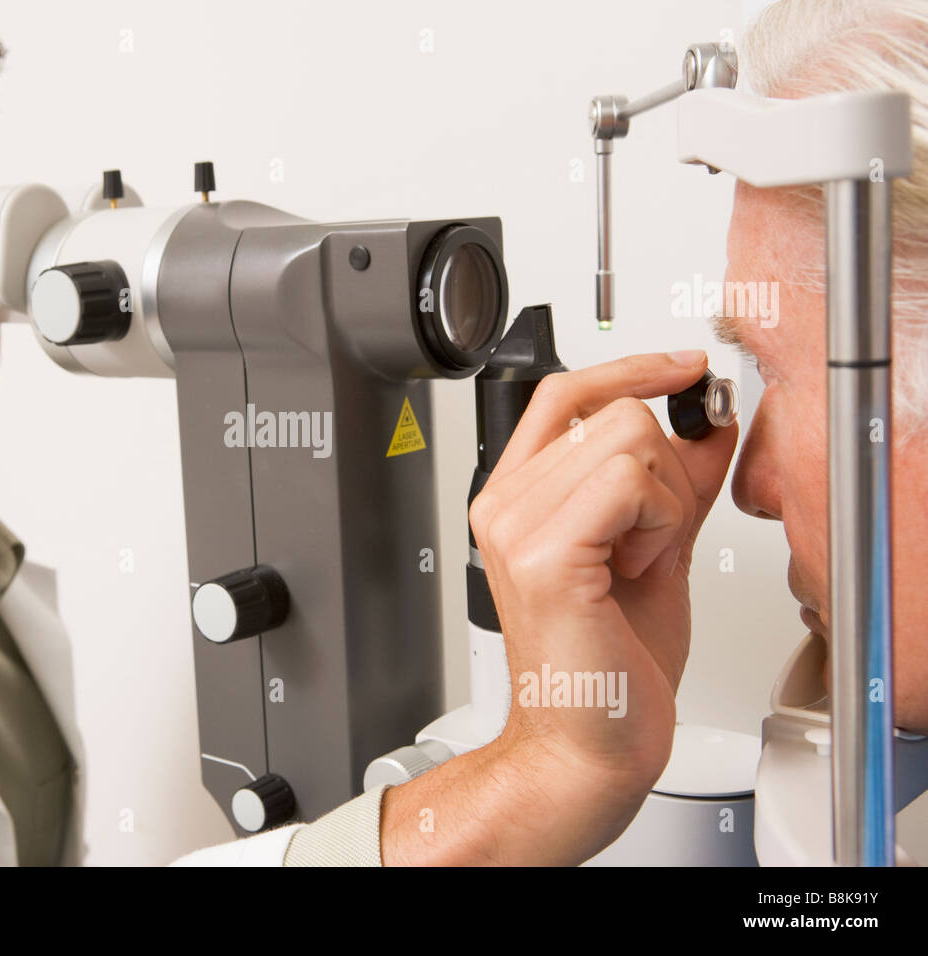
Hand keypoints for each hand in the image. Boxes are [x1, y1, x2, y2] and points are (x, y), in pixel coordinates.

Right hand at [381, 350, 737, 864]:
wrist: (588, 745)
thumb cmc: (608, 665)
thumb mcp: (656, 549)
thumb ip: (678, 481)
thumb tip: (711, 422)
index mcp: (518, 496)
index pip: (567, 392)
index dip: (631, 368)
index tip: (684, 369)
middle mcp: (506, 503)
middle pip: (616, 410)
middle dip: (665, 471)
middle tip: (650, 542)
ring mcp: (516, 526)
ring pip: (630, 439)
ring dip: (664, 503)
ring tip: (638, 562)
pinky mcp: (544, 555)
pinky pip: (631, 481)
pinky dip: (660, 523)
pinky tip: (638, 569)